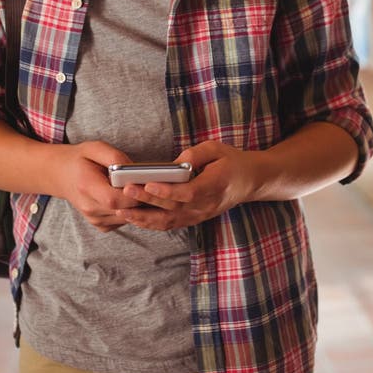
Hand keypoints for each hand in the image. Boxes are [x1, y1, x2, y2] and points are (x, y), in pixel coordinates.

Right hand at [53, 141, 140, 231]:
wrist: (62, 175)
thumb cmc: (81, 159)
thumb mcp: (95, 148)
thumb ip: (115, 157)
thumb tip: (133, 170)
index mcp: (86, 187)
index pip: (114, 199)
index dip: (133, 193)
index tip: (147, 182)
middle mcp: (89, 208)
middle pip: (124, 210)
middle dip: (141, 199)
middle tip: (153, 185)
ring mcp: (94, 219)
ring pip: (127, 218)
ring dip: (139, 206)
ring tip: (144, 190)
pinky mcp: (101, 225)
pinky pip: (123, 221)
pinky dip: (131, 211)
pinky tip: (132, 197)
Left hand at [116, 141, 254, 230]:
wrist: (249, 181)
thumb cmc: (232, 161)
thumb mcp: (218, 148)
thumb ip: (196, 154)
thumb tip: (175, 164)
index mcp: (215, 185)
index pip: (189, 192)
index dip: (168, 191)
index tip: (149, 183)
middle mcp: (206, 205)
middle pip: (174, 207)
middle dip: (147, 200)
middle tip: (126, 191)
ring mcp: (200, 215)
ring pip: (169, 221)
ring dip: (145, 218)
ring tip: (122, 211)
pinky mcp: (194, 219)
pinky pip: (171, 224)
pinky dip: (151, 223)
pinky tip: (135, 218)